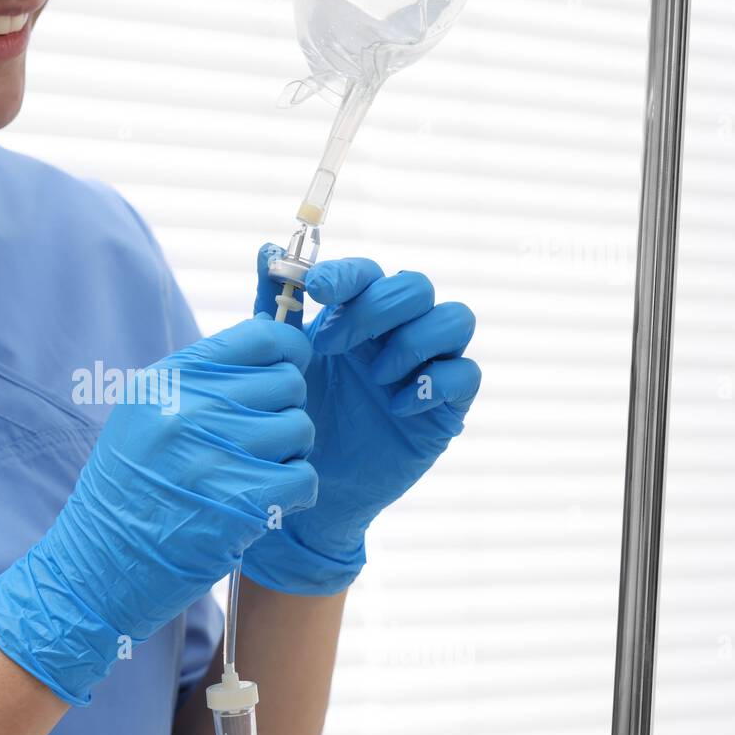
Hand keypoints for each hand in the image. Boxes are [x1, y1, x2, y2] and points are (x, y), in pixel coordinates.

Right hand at [0, 318, 318, 703]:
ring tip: (257, 474)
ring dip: (290, 454)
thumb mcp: (145, 417)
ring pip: (300, 429)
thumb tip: (274, 342)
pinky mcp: (239, 503)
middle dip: (284, 411)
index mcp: (168, 381)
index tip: (288, 370)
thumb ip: (203, 381)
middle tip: (261, 441)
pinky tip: (264, 503)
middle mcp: (189, 410)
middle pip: (288, 383)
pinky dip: (294, 493)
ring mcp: (214, 456)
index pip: (261, 338)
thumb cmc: (128, 492)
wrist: (99, 568)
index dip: (289, 351)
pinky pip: (303, 477)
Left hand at [241, 244, 480, 594]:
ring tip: (374, 377)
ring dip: (412, 341)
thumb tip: (268, 250)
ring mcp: (427, 365)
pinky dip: (432, 383)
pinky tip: (394, 406)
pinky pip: (466, 374)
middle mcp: (398, 332)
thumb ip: (276, 307)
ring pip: (455, 318)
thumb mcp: (280, 362)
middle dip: (376, 308)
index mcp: (358, 315)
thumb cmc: (297, 415)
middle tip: (332, 346)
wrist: (312, 484)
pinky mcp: (447, 406)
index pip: (369, 273)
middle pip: (416, 285)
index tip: (318, 291)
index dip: (348, 274)